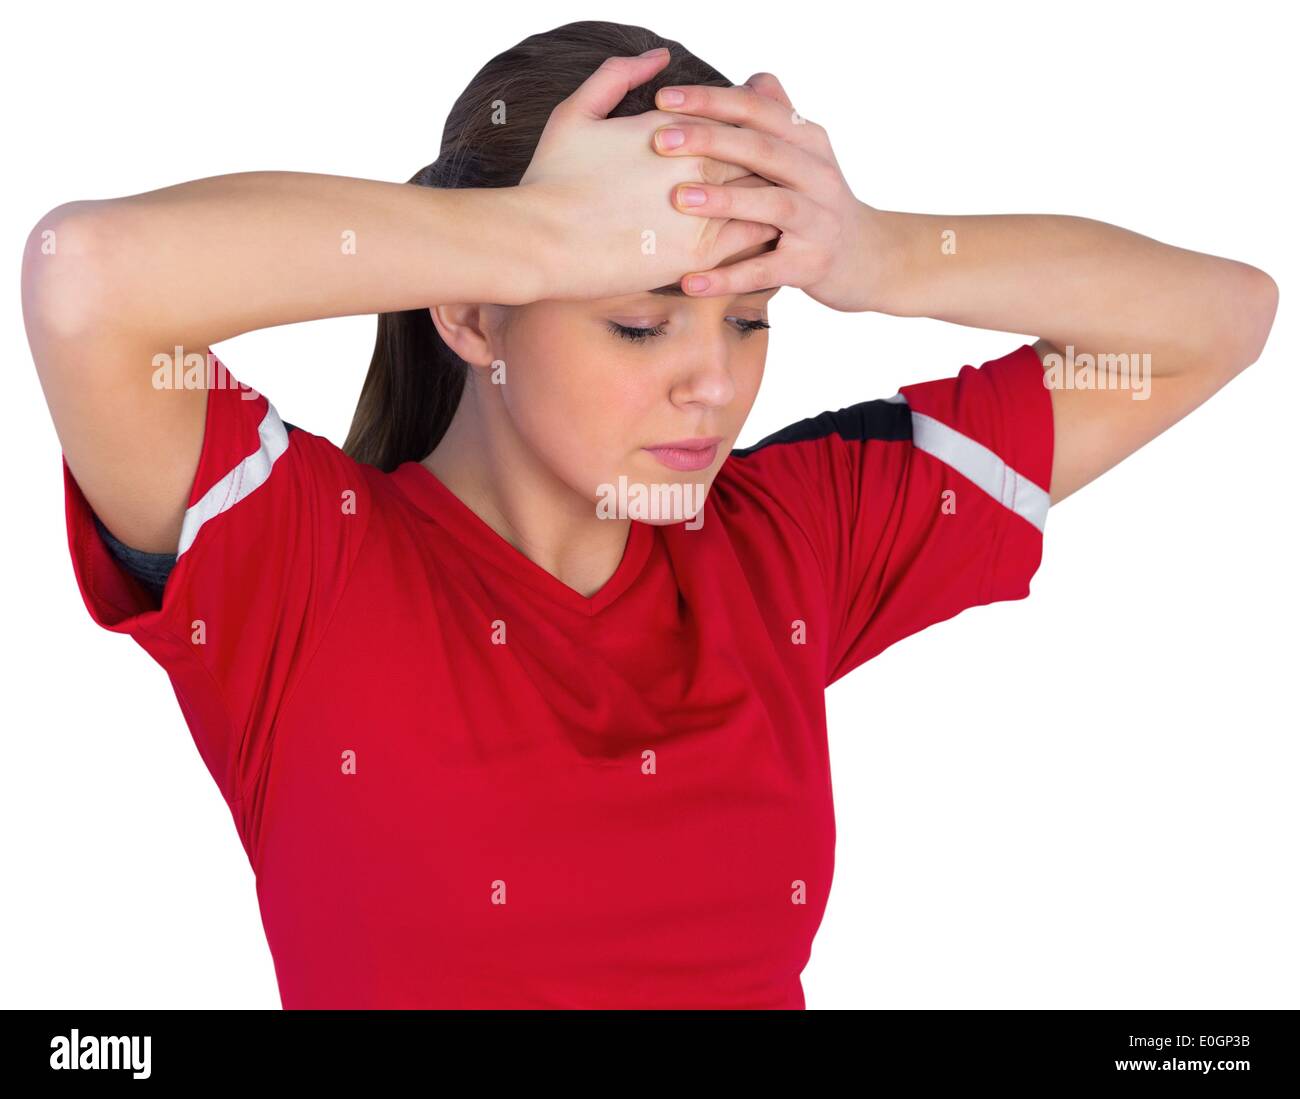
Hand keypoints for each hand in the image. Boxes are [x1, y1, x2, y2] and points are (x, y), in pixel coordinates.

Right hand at [517, 49, 780, 300]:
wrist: (539, 241)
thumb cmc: (550, 179)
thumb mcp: (576, 113)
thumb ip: (618, 76)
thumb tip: (659, 56)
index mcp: (676, 126)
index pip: (736, 118)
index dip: (748, 127)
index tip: (752, 140)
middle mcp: (697, 163)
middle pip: (758, 156)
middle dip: (770, 164)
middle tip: (781, 175)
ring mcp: (703, 210)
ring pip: (762, 199)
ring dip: (772, 201)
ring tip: (781, 208)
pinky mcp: (699, 255)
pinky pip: (751, 242)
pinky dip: (762, 237)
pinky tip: (764, 239)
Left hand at [648, 73, 880, 311]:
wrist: (867, 256)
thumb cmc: (819, 200)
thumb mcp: (806, 153)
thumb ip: (779, 116)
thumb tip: (751, 80)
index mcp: (808, 141)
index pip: (758, 110)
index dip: (712, 101)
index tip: (663, 98)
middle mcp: (818, 175)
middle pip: (763, 150)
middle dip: (710, 140)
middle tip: (660, 139)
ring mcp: (818, 222)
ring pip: (771, 205)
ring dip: (725, 200)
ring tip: (679, 199)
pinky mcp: (811, 265)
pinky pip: (765, 271)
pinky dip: (727, 277)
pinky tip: (690, 281)